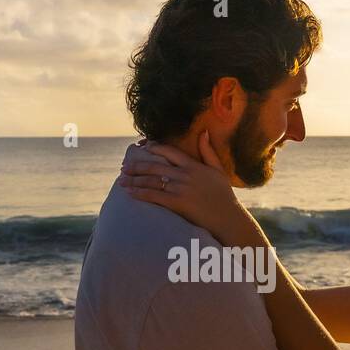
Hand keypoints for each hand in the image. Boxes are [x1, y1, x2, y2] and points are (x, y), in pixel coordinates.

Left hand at [117, 131, 246, 239]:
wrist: (227, 217)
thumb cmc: (223, 195)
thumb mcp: (218, 170)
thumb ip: (208, 151)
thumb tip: (204, 132)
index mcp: (193, 165)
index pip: (169, 151)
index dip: (154, 148)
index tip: (142, 147)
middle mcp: (184, 175)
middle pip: (154, 167)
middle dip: (136, 166)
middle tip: (124, 167)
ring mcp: (180, 188)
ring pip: (151, 181)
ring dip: (133, 180)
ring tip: (121, 180)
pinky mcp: (177, 202)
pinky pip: (153, 196)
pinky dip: (139, 193)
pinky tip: (129, 192)